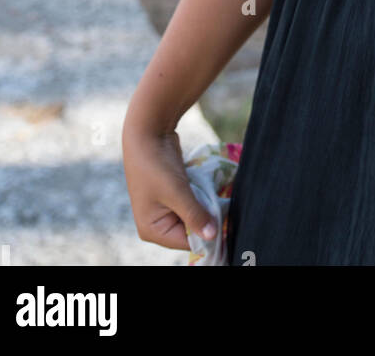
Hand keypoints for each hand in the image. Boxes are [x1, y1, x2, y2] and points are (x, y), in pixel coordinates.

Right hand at [122, 123, 216, 251]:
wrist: (148, 132)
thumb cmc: (156, 166)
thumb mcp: (177, 193)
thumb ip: (195, 215)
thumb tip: (213, 236)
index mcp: (152, 230)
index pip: (186, 242)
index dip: (206, 234)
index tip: (226, 223)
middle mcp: (157, 224)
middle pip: (191, 230)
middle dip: (207, 218)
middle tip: (225, 207)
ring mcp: (165, 208)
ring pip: (194, 214)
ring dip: (206, 206)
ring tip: (219, 196)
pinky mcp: (173, 194)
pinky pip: (193, 202)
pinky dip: (202, 196)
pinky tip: (212, 188)